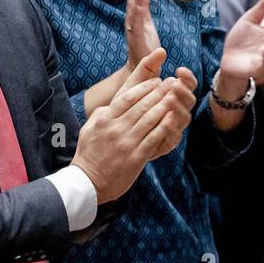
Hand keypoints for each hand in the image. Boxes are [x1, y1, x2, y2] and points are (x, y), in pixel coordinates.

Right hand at [71, 49, 194, 200]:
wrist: (87, 182)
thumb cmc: (89, 153)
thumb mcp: (90, 128)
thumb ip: (103, 113)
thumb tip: (116, 101)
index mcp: (104, 119)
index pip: (127, 96)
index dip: (145, 86)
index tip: (157, 80)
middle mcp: (115, 128)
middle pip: (142, 105)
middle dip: (160, 92)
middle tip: (172, 83)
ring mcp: (126, 143)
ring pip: (150, 119)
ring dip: (165, 105)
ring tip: (176, 96)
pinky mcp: (135, 157)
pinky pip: (153, 138)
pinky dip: (165, 126)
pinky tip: (174, 118)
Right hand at [123, 0, 160, 71]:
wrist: (142, 68)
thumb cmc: (145, 47)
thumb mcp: (148, 25)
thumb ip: (145, 11)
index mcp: (136, 18)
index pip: (137, 0)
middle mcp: (131, 22)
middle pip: (134, 2)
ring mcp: (132, 29)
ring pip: (134, 10)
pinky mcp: (135, 37)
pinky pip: (136, 23)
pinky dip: (137, 12)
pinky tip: (140, 4)